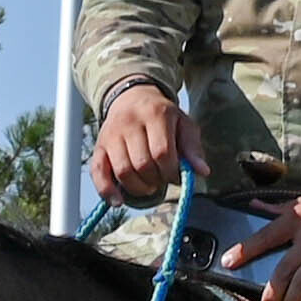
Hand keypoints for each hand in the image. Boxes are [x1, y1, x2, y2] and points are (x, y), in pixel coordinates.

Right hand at [89, 82, 188, 206]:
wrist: (133, 98)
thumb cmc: (163, 117)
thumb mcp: (184, 125)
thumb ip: (193, 148)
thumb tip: (203, 172)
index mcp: (155, 113)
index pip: (162, 152)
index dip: (171, 171)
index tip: (175, 176)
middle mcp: (130, 122)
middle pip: (142, 164)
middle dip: (156, 180)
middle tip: (161, 179)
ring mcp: (111, 134)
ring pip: (123, 171)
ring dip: (138, 188)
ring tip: (148, 185)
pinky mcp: (99, 145)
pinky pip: (98, 172)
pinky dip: (106, 190)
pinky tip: (118, 202)